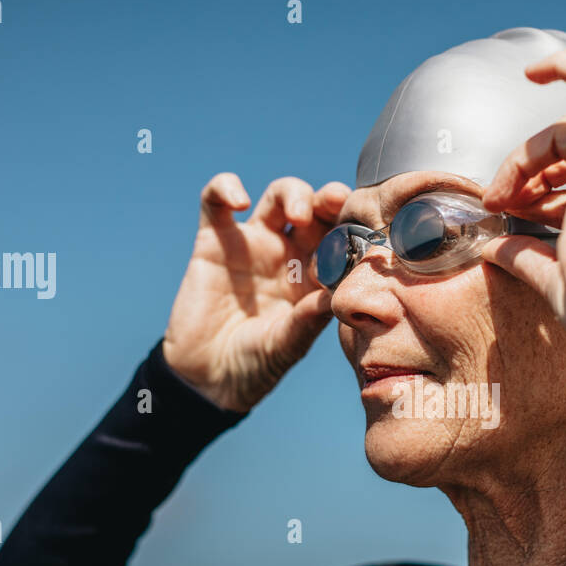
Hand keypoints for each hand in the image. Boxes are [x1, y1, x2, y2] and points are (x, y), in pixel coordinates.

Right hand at [162, 173, 350, 411]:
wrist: (208, 377)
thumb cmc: (256, 364)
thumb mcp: (289, 344)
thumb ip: (308, 319)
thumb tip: (336, 294)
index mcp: (316, 276)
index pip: (341, 239)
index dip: (351, 229)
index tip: (357, 236)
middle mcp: (290, 254)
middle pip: (316, 208)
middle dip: (328, 199)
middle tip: (333, 203)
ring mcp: (254, 244)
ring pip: (278, 197)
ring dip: (293, 193)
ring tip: (298, 214)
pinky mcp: (214, 242)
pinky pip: (216, 202)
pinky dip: (225, 188)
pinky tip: (239, 201)